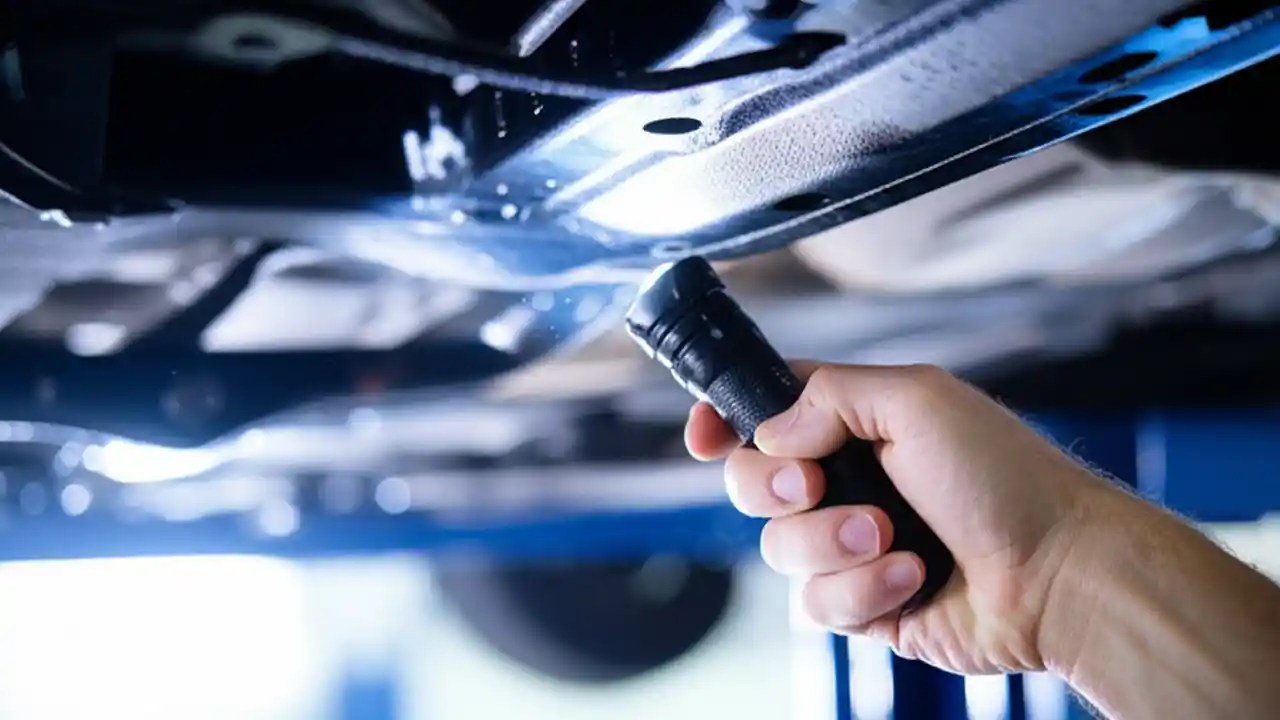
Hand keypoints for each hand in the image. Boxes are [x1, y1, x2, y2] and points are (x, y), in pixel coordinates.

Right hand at [686, 362, 1116, 674]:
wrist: (1057, 574)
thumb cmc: (1004, 477)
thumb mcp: (916, 398)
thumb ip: (827, 394)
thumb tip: (772, 433)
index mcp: (852, 421)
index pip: (762, 411)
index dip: (722, 420)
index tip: (705, 435)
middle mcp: (845, 480)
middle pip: (748, 481)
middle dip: (773, 487)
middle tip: (817, 485)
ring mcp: (849, 544)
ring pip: (776, 549)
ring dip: (831, 544)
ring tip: (893, 540)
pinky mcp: (862, 603)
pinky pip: (814, 603)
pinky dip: (861, 591)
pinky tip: (913, 578)